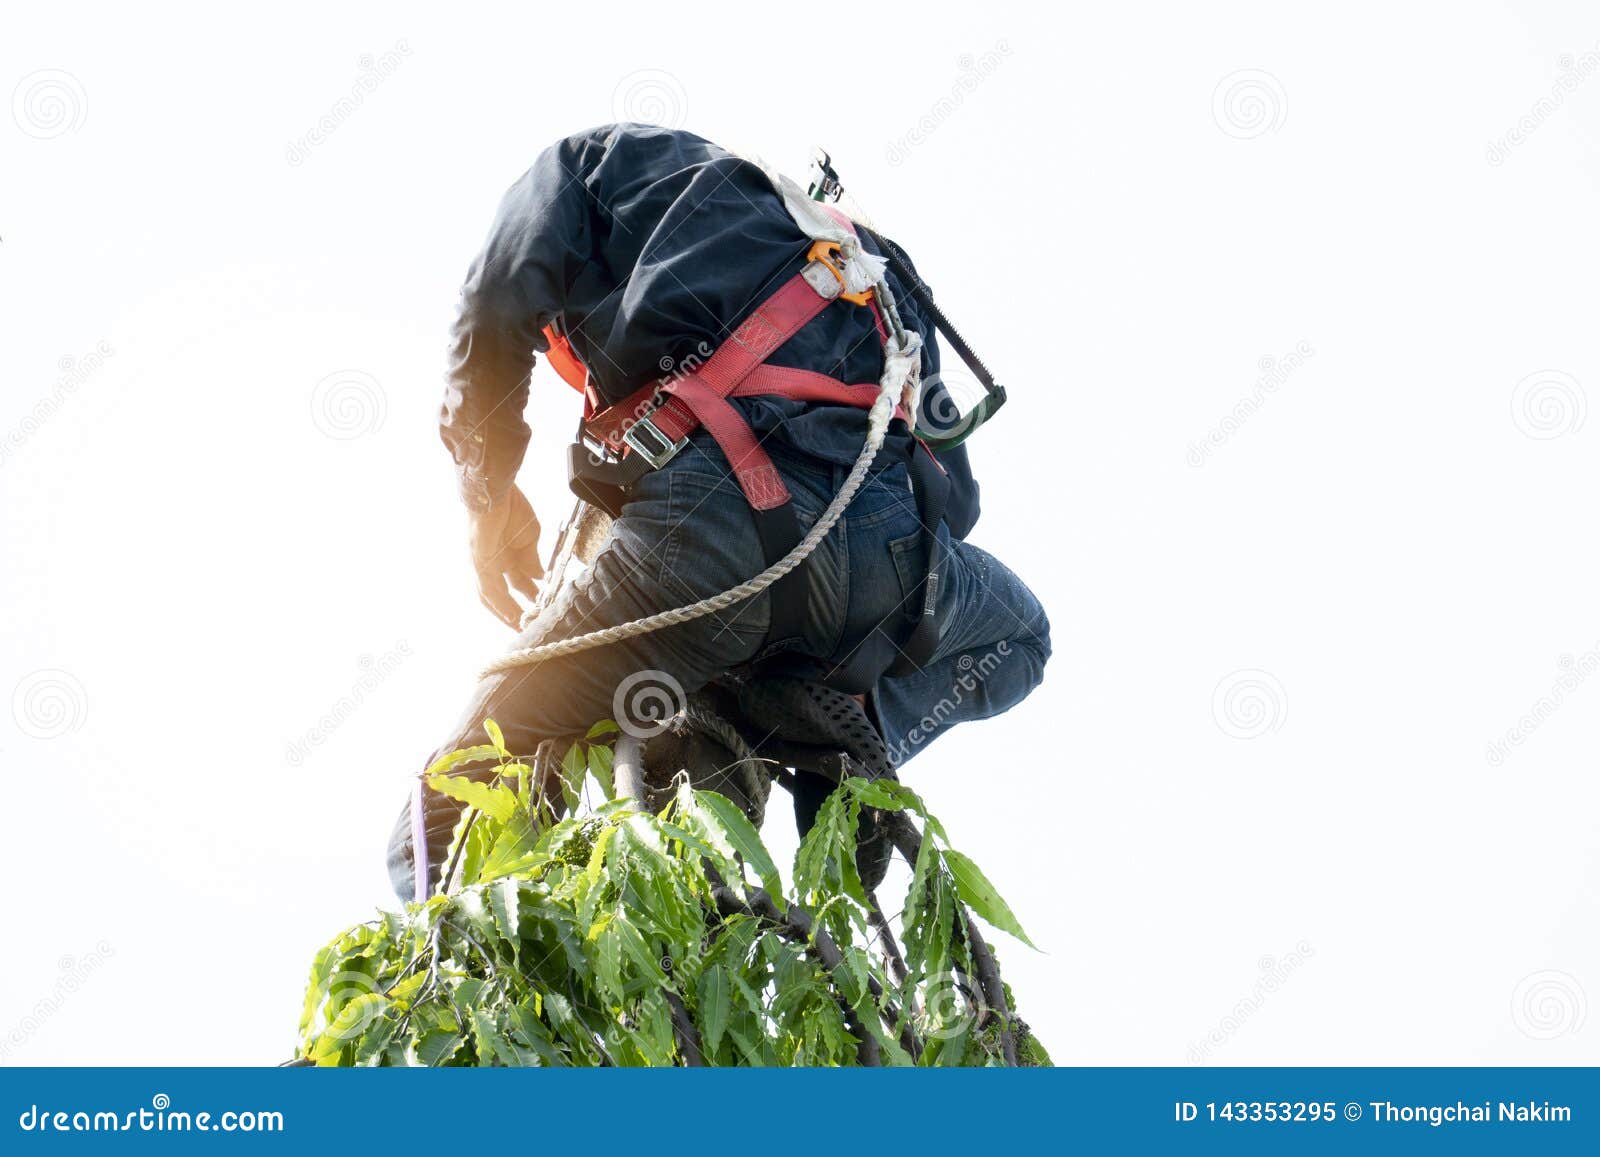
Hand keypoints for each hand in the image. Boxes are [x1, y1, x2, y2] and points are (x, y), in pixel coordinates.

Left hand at [469, 484, 543, 627]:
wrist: (497, 491)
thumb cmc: (512, 508)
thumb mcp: (530, 539)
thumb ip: (532, 560)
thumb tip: (540, 578)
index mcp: (506, 557)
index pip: (517, 584)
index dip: (529, 597)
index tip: (542, 609)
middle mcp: (493, 563)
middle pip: (501, 594)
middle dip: (514, 611)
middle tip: (528, 626)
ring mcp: (483, 564)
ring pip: (492, 596)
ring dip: (506, 612)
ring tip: (520, 627)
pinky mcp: (479, 562)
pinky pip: (487, 588)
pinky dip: (499, 604)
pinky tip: (511, 615)